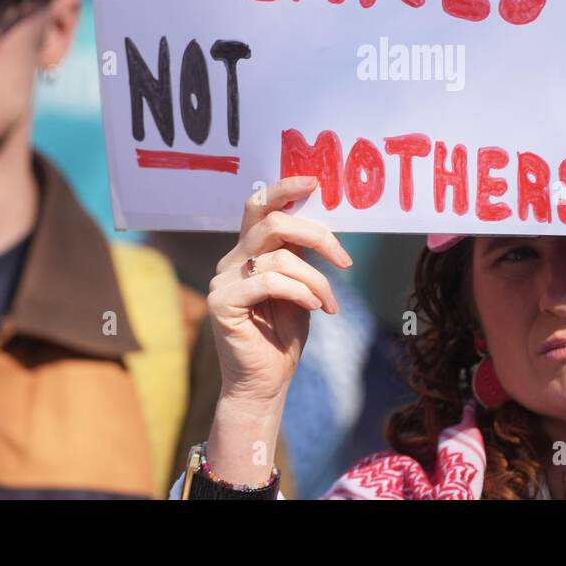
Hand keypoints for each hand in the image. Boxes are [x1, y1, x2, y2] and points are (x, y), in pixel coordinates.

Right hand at [207, 175, 350, 406]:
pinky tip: (313, 308)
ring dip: (315, 279)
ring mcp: (223, 280)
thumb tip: (322, 225)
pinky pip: (268, 281)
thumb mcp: (299, 286)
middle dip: (316, 235)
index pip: (259, 204)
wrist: (265, 383)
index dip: (284, 187)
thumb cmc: (283, 336)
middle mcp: (232, 260)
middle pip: (273, 222)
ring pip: (278, 255)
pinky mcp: (222, 303)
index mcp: (248, 251)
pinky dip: (299, 291)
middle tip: (344, 259)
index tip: (315, 181)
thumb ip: (299, 256)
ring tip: (327, 303)